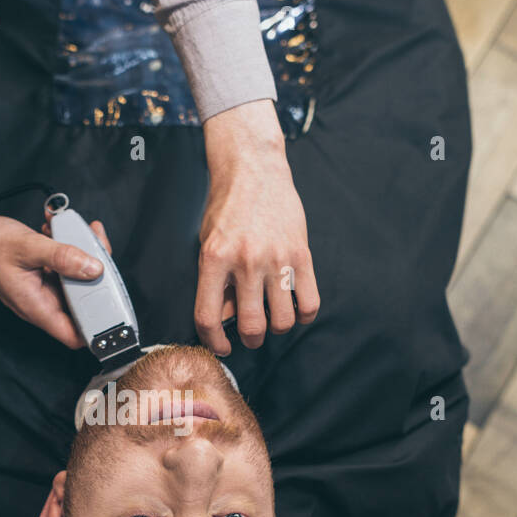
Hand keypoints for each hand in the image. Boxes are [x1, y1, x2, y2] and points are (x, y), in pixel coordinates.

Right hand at [0, 204, 109, 348]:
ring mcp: (42, 290)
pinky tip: (60, 231)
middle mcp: (42, 303)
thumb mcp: (27, 247)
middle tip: (98, 247)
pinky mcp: (42, 277)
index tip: (114, 310)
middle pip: (82, 303)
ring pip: (75, 282)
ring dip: (83, 257)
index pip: (75, 335)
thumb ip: (62, 257)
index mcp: (37, 307)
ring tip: (80, 231)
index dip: (98, 330)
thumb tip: (93, 267)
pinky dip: (68, 251)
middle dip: (97, 276)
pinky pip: (64, 269)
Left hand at [196, 99, 319, 354]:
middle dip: (251, 339)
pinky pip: (309, 301)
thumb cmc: (227, 208)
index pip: (209, 317)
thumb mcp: (208, 244)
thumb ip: (215, 282)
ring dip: (277, 329)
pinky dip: (303, 314)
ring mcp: (276, 258)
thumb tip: (225, 320)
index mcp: (215, 259)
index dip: (213, 341)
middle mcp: (246, 261)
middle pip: (251, 325)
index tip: (221, 347)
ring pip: (282, 319)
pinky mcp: (301, 253)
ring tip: (273, 320)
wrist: (254, 170)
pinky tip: (295, 309)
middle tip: (251, 335)